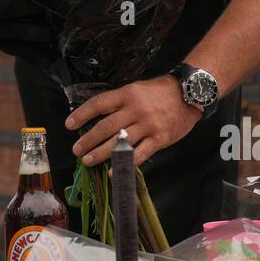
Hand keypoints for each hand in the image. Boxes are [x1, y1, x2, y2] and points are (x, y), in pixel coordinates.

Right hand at [0, 0, 54, 59]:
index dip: (19, 8)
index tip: (37, 6)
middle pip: (9, 31)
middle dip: (30, 33)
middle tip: (51, 31)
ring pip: (10, 45)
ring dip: (30, 50)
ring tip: (51, 54)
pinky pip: (10, 48)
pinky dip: (26, 54)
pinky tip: (43, 60)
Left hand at [65, 75, 202, 166]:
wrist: (189, 94)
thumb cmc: (160, 92)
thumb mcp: (137, 89)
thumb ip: (120, 102)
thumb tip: (98, 117)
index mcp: (127, 94)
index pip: (99, 104)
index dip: (82, 115)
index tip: (69, 125)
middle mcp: (135, 110)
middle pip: (106, 127)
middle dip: (88, 140)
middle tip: (76, 150)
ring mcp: (147, 125)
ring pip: (119, 142)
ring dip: (100, 153)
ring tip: (88, 160)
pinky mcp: (159, 139)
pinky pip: (138, 154)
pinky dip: (123, 164)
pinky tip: (112, 171)